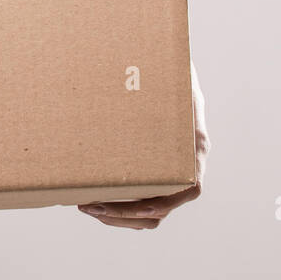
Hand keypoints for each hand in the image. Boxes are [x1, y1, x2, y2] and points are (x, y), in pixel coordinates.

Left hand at [78, 60, 209, 229]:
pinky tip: (94, 195)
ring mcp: (172, 170)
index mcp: (195, 145)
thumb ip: (171, 76)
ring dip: (118, 215)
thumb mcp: (174, 71)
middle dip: (123, 214)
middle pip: (162, 208)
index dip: (155, 203)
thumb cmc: (171, 68)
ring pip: (151, 211)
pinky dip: (120, 204)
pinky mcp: (155, 169)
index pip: (187, 188)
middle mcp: (188, 164)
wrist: (173, 65)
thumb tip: (158, 64)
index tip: (122, 203)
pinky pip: (143, 198)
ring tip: (85, 205)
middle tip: (87, 206)